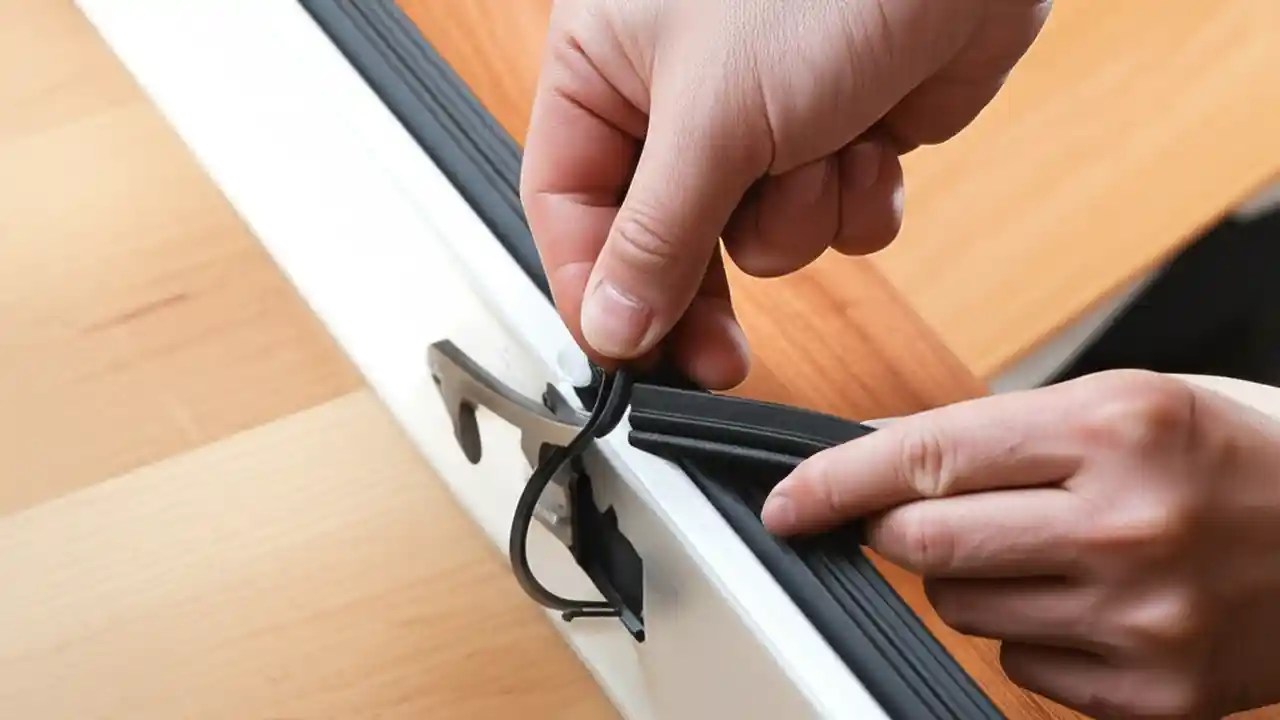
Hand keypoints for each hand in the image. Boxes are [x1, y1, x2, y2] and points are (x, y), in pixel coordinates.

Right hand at [520, 0, 1050, 387]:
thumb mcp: (712, 119)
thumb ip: (655, 236)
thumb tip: (610, 325)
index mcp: (606, 69)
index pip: (568, 206)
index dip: (594, 289)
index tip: (624, 355)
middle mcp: (676, 100)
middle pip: (660, 243)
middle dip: (702, 294)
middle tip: (718, 360)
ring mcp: (761, 123)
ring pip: (756, 241)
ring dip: (800, 214)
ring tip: (825, 145)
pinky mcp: (836, 140)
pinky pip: (829, 223)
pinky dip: (856, 199)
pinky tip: (871, 142)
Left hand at [763, 370, 1279, 717]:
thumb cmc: (1237, 457)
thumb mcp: (1126, 403)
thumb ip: (994, 432)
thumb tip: (870, 454)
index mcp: (1116, 427)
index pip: (926, 454)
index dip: (835, 478)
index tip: (789, 499)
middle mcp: (1128, 524)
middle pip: (922, 541)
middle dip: (899, 527)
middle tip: (928, 512)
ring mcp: (1141, 620)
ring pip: (959, 608)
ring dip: (971, 578)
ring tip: (1051, 548)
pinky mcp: (1151, 694)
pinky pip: (1017, 667)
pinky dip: (1028, 633)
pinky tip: (1091, 601)